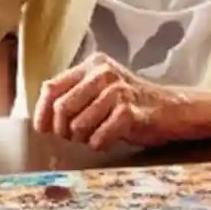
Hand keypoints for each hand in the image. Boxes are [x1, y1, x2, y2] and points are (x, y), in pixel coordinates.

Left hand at [32, 53, 184, 150]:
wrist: (169, 109)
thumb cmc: (130, 102)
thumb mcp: (100, 87)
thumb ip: (73, 91)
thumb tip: (42, 109)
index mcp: (93, 64)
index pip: (52, 87)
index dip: (42, 112)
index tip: (43, 129)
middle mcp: (104, 73)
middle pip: (62, 109)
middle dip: (64, 130)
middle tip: (75, 136)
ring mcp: (118, 91)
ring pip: (78, 126)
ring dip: (83, 139)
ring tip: (96, 135)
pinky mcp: (129, 113)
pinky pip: (98, 138)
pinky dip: (99, 144)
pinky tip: (109, 139)